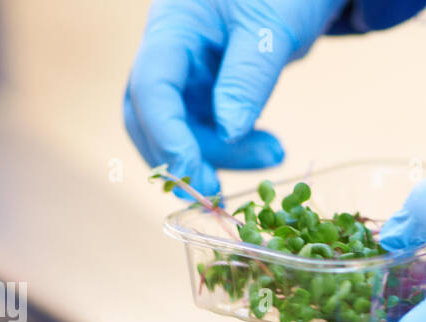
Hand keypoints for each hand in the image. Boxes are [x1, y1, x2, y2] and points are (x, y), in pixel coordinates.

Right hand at [124, 0, 346, 194]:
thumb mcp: (269, 29)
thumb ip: (247, 78)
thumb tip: (229, 132)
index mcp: (173, 26)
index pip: (150, 87)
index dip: (166, 136)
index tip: (195, 174)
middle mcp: (170, 53)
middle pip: (153, 118)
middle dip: (184, 158)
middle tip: (220, 192)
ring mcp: (186, 75)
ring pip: (182, 132)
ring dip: (222, 156)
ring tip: (275, 153)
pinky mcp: (207, 92)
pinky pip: (207, 131)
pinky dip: (234, 149)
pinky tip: (268, 148)